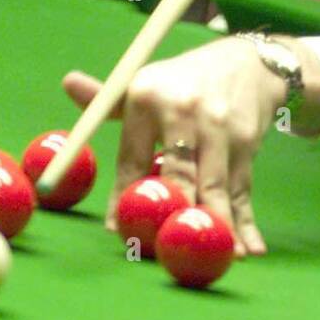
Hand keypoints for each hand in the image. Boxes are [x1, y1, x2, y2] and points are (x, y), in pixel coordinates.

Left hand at [62, 36, 286, 256]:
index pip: (132, 157)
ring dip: (217, 226)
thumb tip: (67, 84)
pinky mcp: (247, 141)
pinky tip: (251, 248)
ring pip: (215, 187)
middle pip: (178, 174)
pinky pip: (242, 189)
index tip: (118, 229)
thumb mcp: (146, 83)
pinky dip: (246, 222)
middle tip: (167, 249)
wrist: (246, 62)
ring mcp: (220, 128)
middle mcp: (185, 111)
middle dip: (173, 215)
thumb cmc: (182, 83)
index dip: (125, 196)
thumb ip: (106, 99)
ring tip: (218, 258)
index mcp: (148, 98)